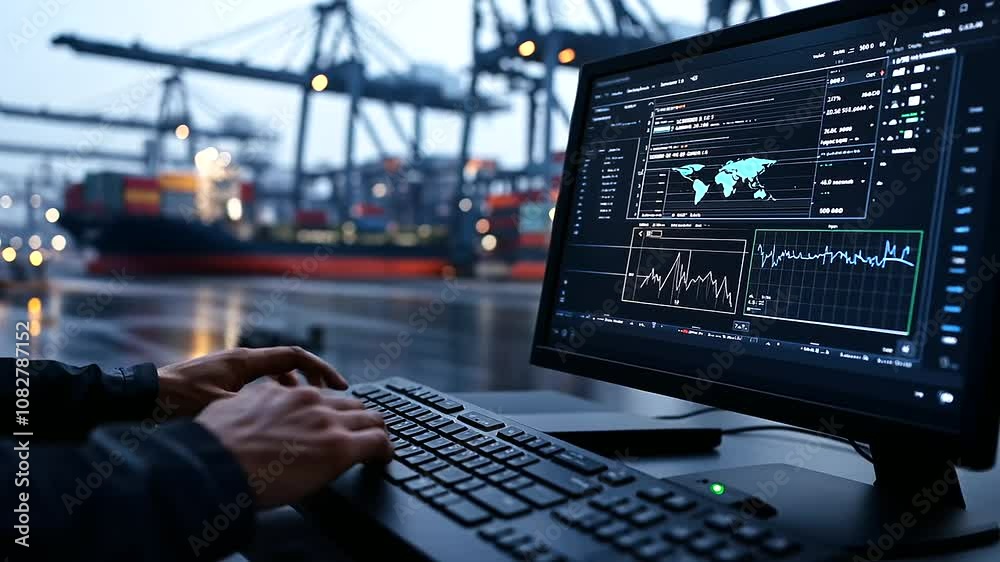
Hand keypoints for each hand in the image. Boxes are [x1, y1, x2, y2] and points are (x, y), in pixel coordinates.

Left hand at [158, 346, 346, 415]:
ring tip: (303, 410)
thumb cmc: (176, 401)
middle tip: (327, 400)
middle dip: (311, 381)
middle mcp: (241, 360)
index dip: (321, 370)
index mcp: (246, 361)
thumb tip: (289, 414)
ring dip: (291, 390)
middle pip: (288, 364)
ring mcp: (230, 370)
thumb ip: (255, 406)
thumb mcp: (221, 406)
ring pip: (272, 376)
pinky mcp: (221, 381)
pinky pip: (257, 384)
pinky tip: (271, 416)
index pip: (295, 356)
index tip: (339, 387)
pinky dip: (271, 396)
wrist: (140, 398)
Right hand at [196, 381, 390, 506]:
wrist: (215, 466)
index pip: (316, 395)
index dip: (327, 409)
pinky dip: (384, 449)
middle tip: (361, 432)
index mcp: (282, 393)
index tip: (329, 420)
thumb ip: (252, 411)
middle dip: (356, 418)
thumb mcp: (232, 415)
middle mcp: (308, 401)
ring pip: (368, 417)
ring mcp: (326, 422)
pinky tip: (385, 456)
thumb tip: (254, 422)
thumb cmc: (214, 450)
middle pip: (348, 404)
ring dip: (374, 430)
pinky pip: (376, 441)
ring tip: (379, 443)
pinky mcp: (339, 446)